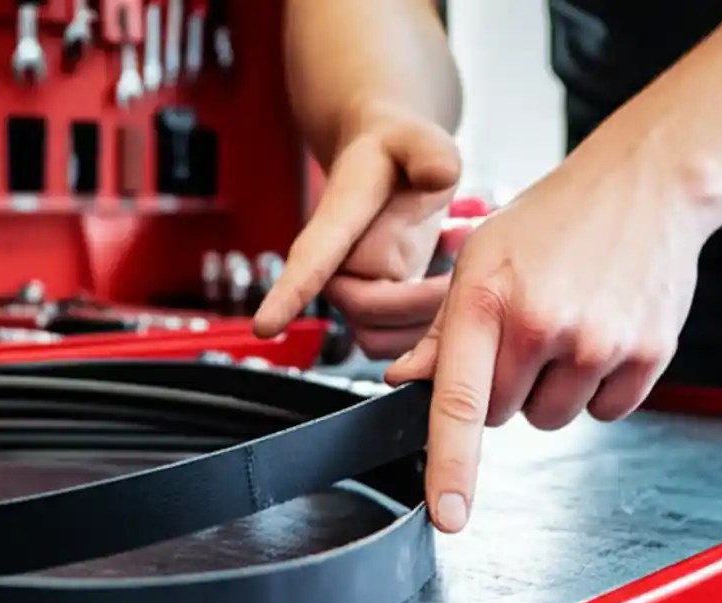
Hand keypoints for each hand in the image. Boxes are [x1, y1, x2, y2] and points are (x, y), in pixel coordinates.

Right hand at [253, 103, 460, 355]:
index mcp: (337, 218)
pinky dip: (421, 334)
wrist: (389, 165)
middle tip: (458, 277)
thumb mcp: (422, 141)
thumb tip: (440, 174)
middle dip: (418, 302)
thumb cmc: (400, 152)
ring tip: (450, 283)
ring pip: (379, 335)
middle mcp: (331, 263)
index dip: (288, 293)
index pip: (310, 259)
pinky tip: (440, 300)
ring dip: (421, 322)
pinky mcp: (366, 312)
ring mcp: (347, 292)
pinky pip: (390, 343)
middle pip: (367, 308)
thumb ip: (429, 152)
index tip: (263, 327)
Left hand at [384, 151, 711, 532]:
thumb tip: (407, 381)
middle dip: (506, 386)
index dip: (450, 465)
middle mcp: (543, 324)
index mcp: (487, 299)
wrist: (645, 185)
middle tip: (526, 330)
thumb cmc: (554, 219)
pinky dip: (599, 388)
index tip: (448, 514)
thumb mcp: (480, 258)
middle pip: (504, 415)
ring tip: (568, 326)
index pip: (459, 401)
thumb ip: (443, 330)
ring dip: (553, 389)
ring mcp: (600, 342)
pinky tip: (602, 335)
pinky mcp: (647, 354)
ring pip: (552, 418)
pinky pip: (606, 412)